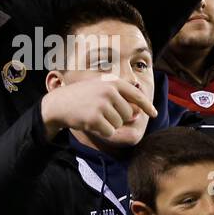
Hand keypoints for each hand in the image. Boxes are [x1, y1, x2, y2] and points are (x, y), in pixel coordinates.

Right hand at [40, 79, 157, 139]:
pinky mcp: (95, 118)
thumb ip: (121, 100)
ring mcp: (102, 104)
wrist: (59, 104)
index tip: (154, 114)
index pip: (136, 95)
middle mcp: (109, 91)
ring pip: (119, 123)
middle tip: (102, 113)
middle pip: (128, 114)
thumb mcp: (101, 91)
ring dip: (109, 124)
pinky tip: (91, 123)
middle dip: (119, 118)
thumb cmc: (82, 97)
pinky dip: (103, 131)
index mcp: (112, 82)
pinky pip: (110, 132)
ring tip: (94, 115)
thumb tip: (138, 115)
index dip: (147, 106)